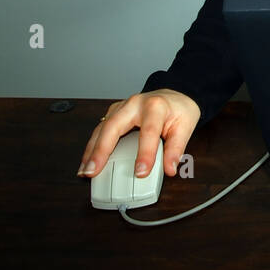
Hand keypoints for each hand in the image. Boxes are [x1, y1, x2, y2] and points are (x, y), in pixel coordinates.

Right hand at [77, 88, 200, 179]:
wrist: (175, 96)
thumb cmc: (179, 111)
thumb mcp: (185, 128)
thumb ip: (176, 149)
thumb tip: (169, 169)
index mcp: (155, 107)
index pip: (148, 132)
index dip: (144, 154)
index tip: (141, 173)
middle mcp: (134, 104)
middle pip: (113, 126)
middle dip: (102, 150)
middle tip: (93, 171)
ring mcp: (121, 107)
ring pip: (101, 128)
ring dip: (91, 150)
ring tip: (85, 171)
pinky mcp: (114, 113)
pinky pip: (100, 129)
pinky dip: (92, 146)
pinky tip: (87, 161)